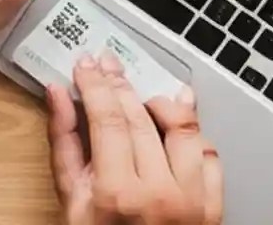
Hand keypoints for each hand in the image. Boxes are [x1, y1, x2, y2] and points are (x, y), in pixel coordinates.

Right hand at [48, 53, 223, 224]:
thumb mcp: (70, 206)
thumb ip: (65, 146)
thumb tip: (59, 97)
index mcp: (118, 194)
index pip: (108, 118)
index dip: (96, 83)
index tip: (87, 63)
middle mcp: (160, 194)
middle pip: (141, 118)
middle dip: (122, 84)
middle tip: (109, 64)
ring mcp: (192, 201)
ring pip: (184, 128)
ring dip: (163, 104)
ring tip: (144, 94)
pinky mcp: (213, 209)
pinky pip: (210, 156)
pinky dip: (195, 135)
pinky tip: (180, 123)